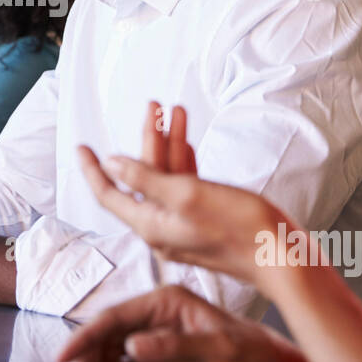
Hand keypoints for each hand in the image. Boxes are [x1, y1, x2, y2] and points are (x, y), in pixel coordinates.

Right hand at [57, 285, 322, 361]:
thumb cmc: (254, 354)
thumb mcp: (219, 349)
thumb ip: (175, 347)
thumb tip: (133, 347)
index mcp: (167, 301)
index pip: (115, 316)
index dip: (86, 336)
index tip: (65, 356)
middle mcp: (157, 315)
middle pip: (108, 332)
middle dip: (85, 352)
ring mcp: (158, 334)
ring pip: (113, 348)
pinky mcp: (161, 355)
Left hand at [76, 101, 286, 283]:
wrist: (282, 255)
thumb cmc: (239, 226)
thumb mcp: (187, 194)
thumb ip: (145, 178)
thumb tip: (111, 164)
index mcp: (150, 225)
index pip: (109, 193)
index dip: (92, 169)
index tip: (80, 146)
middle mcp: (161, 228)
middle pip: (141, 178)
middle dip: (145, 139)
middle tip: (149, 106)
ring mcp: (183, 225)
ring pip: (165, 178)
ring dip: (169, 144)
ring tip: (174, 109)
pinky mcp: (204, 221)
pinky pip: (185, 187)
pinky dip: (184, 161)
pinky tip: (185, 140)